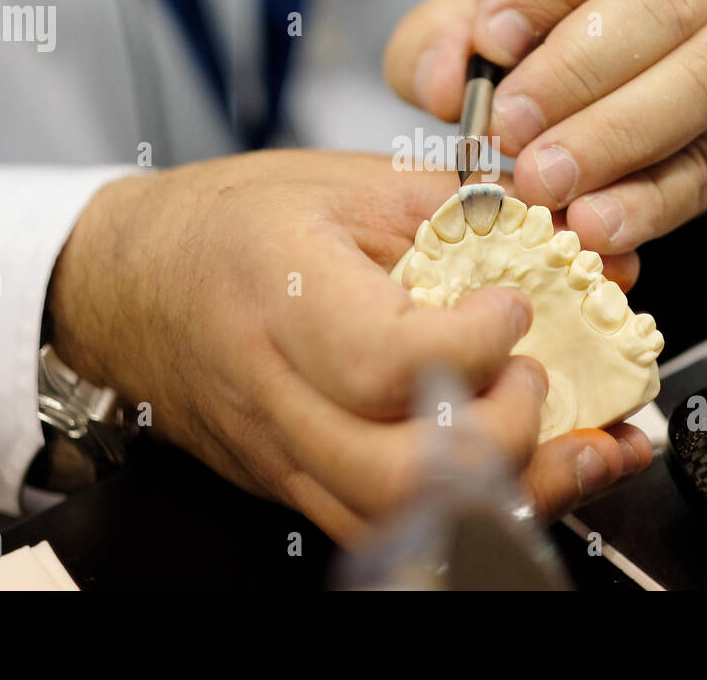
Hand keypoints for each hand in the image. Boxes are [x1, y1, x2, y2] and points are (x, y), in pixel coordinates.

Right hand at [46, 151, 651, 542]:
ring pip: (402, 521)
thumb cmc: (228, 224)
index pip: (383, 361)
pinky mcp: (294, 483)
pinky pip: (388, 523)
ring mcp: (283, 455)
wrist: (130, 282)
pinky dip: (475, 508)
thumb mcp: (342, 184)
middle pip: (399, 474)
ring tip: (577, 441)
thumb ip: (460, 206)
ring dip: (513, 493)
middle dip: (504, 437)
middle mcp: (276, 394)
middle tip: (536, 377)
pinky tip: (534, 469)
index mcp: (281, 297)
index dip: (473, 345)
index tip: (513, 308)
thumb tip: (567, 229)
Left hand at [385, 0, 706, 253]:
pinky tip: (597, 225)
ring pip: (702, 82)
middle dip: (576, 76)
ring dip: (614, 141)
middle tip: (509, 130)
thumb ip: (447, 32)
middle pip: (665, 3)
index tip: (491, 38)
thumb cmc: (566, 7)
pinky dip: (654, 201)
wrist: (660, 42)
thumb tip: (440, 86)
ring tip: (544, 183)